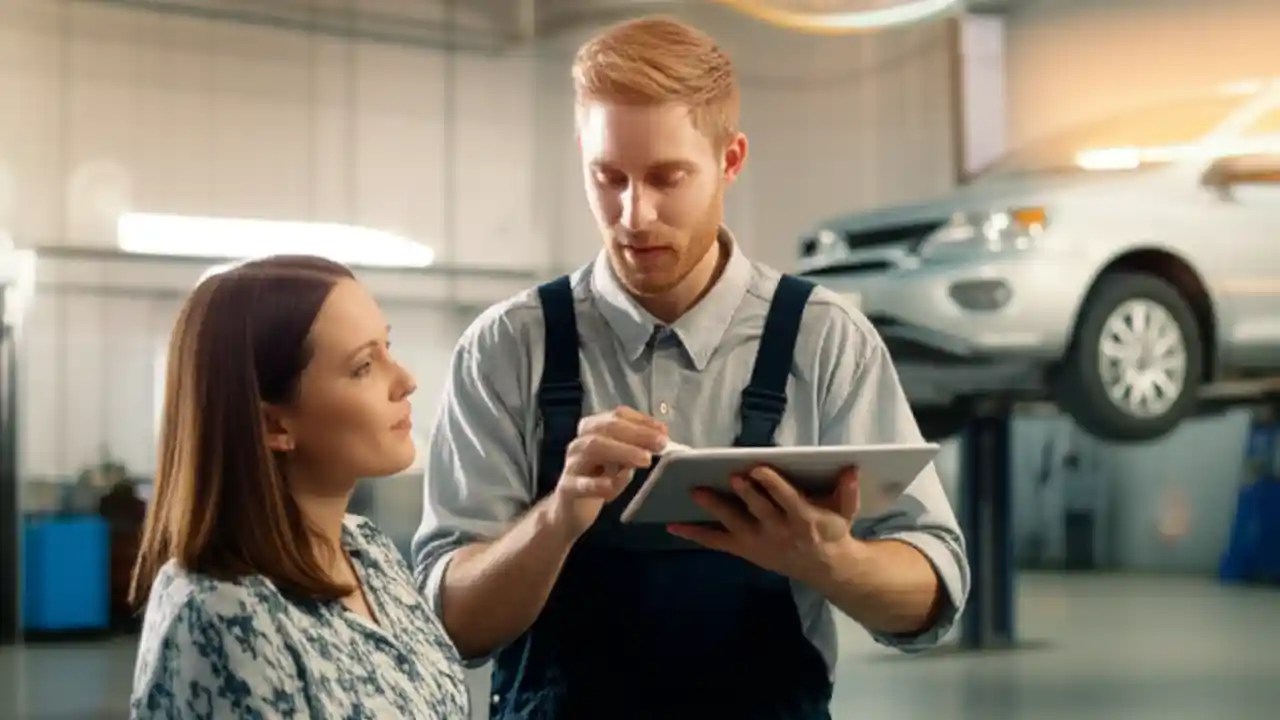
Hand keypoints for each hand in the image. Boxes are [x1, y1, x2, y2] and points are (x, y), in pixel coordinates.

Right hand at [548, 406, 667, 538]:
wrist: (569, 510)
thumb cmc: (598, 479)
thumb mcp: (620, 461)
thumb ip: (636, 449)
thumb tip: (661, 439)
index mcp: (593, 430)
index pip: (617, 416)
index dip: (641, 420)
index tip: (664, 431)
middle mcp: (580, 442)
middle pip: (606, 428)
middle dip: (636, 433)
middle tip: (660, 444)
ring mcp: (572, 464)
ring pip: (593, 448)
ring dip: (622, 451)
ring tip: (645, 459)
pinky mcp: (567, 488)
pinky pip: (581, 483)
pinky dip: (598, 483)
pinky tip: (612, 486)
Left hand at [668, 465, 860, 585]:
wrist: (826, 568)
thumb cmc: (832, 531)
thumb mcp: (846, 512)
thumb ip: (848, 491)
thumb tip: (851, 468)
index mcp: (803, 518)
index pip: (786, 498)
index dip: (772, 484)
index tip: (758, 469)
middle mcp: (779, 531)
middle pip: (759, 509)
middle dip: (745, 494)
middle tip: (730, 477)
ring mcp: (759, 542)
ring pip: (734, 524)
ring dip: (715, 509)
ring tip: (696, 493)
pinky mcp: (745, 549)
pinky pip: (716, 542)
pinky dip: (695, 534)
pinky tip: (673, 525)